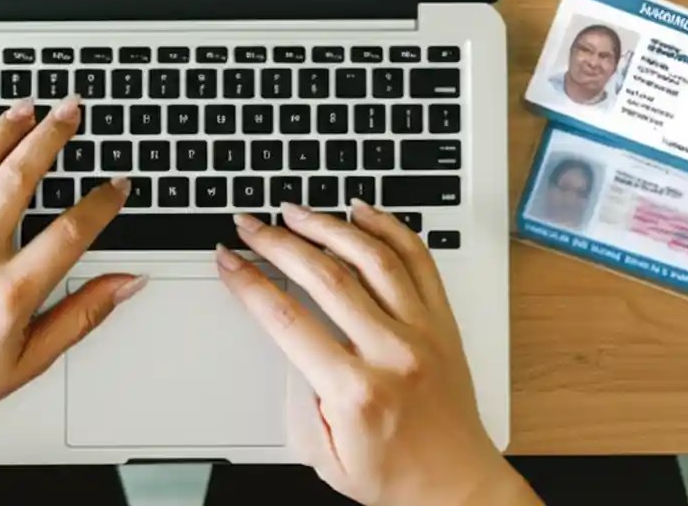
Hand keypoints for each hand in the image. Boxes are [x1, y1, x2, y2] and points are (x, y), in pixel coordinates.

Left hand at [0, 96, 145, 469]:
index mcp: (7, 293)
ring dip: (2, 131)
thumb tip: (125, 283)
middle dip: (52, 136)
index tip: (117, 185)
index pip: (70, 232)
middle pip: (20, 178)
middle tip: (71, 110)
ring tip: (25, 108)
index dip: (101, 203)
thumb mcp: (28, 362)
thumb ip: (81, 316)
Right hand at [217, 202, 538, 505]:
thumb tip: (287, 340)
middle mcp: (392, 353)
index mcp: (355, 391)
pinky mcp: (444, 323)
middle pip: (324, 277)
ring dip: (328, 226)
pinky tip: (362, 211)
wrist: (457, 487)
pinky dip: (390, 229)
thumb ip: (299, 399)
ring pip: (372, 258)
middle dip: (278, 242)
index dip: (250, 283)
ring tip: (295, 210)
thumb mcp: (324, 456)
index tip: (229, 260)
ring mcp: (422, 332)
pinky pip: (419, 262)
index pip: (287, 319)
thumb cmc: (393, 478)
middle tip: (250, 223)